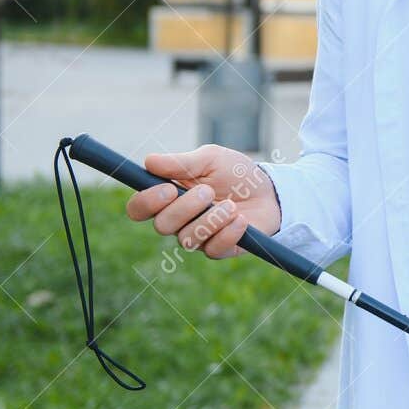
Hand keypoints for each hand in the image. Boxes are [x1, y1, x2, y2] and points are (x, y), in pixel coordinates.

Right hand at [123, 144, 281, 259]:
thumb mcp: (211, 159)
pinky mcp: (219, 249)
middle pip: (162, 225)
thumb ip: (181, 162)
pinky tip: (241, 219)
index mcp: (169, 196)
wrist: (269, 191)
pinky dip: (228, 233)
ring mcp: (198, 237)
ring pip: (186, 240)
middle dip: (185, 208)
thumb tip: (149, 161)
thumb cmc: (235, 173)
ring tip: (231, 205)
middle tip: (207, 192)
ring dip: (210, 220)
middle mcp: (178, 220)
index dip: (146, 202)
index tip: (167, 189)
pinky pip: (213, 249)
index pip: (139, 208)